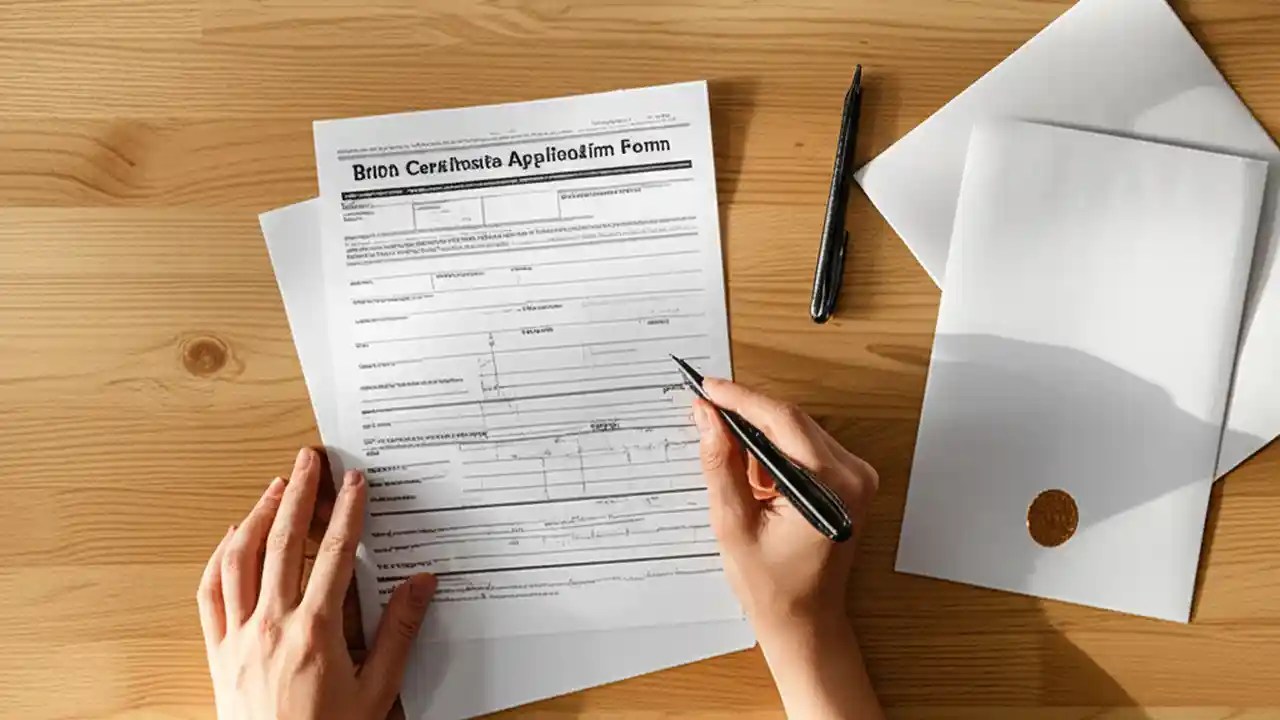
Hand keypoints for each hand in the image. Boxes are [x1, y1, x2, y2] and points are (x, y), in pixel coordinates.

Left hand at [196, 448, 436, 719]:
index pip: (333, 554)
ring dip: (257, 516)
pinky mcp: (218, 652)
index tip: (354, 482)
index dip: (346, 511)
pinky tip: (231, 539)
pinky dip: (219, 558)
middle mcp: (271, 626)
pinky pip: (210, 593)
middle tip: (309, 460)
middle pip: (282, 543)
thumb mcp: (378, 690)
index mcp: (315, 632)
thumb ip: (399, 632)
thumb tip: (421, 584)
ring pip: (240, 559)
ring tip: (275, 487)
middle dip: (299, 493)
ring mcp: (239, 637)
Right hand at [692, 378, 877, 633]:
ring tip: (726, 458)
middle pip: (791, 420)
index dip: (740, 399)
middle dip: (745, 414)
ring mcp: (856, 476)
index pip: (782, 421)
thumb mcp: (733, 524)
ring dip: (759, 435)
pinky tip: (752, 475)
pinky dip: (774, 450)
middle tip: (704, 411)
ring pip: (796, 430)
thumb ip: (721, 465)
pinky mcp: (849, 480)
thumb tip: (707, 417)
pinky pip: (805, 447)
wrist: (805, 619)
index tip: (708, 388)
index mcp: (831, 486)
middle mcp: (853, 475)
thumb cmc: (772, 585)